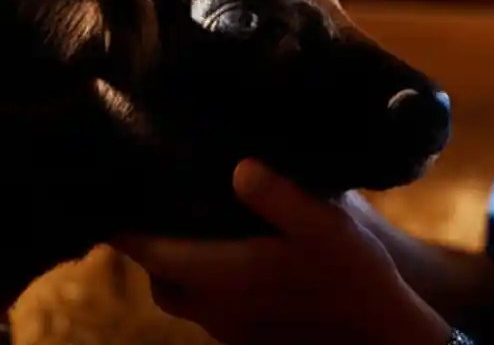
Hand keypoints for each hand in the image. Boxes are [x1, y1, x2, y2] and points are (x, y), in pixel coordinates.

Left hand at [115, 158, 451, 344]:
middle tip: (158, 210)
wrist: (382, 336)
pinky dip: (207, 286)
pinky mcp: (251, 339)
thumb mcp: (322, 224)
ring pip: (184, 299)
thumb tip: (239, 166)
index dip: (124, 227)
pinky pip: (212, 311)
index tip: (111, 197)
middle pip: (160, 280)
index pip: (149, 251)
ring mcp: (232, 329)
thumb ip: (277, 195)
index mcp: (222, 276)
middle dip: (150, 249)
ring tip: (195, 230)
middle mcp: (216, 308)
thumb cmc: (352, 275)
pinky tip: (236, 261)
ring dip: (180, 268)